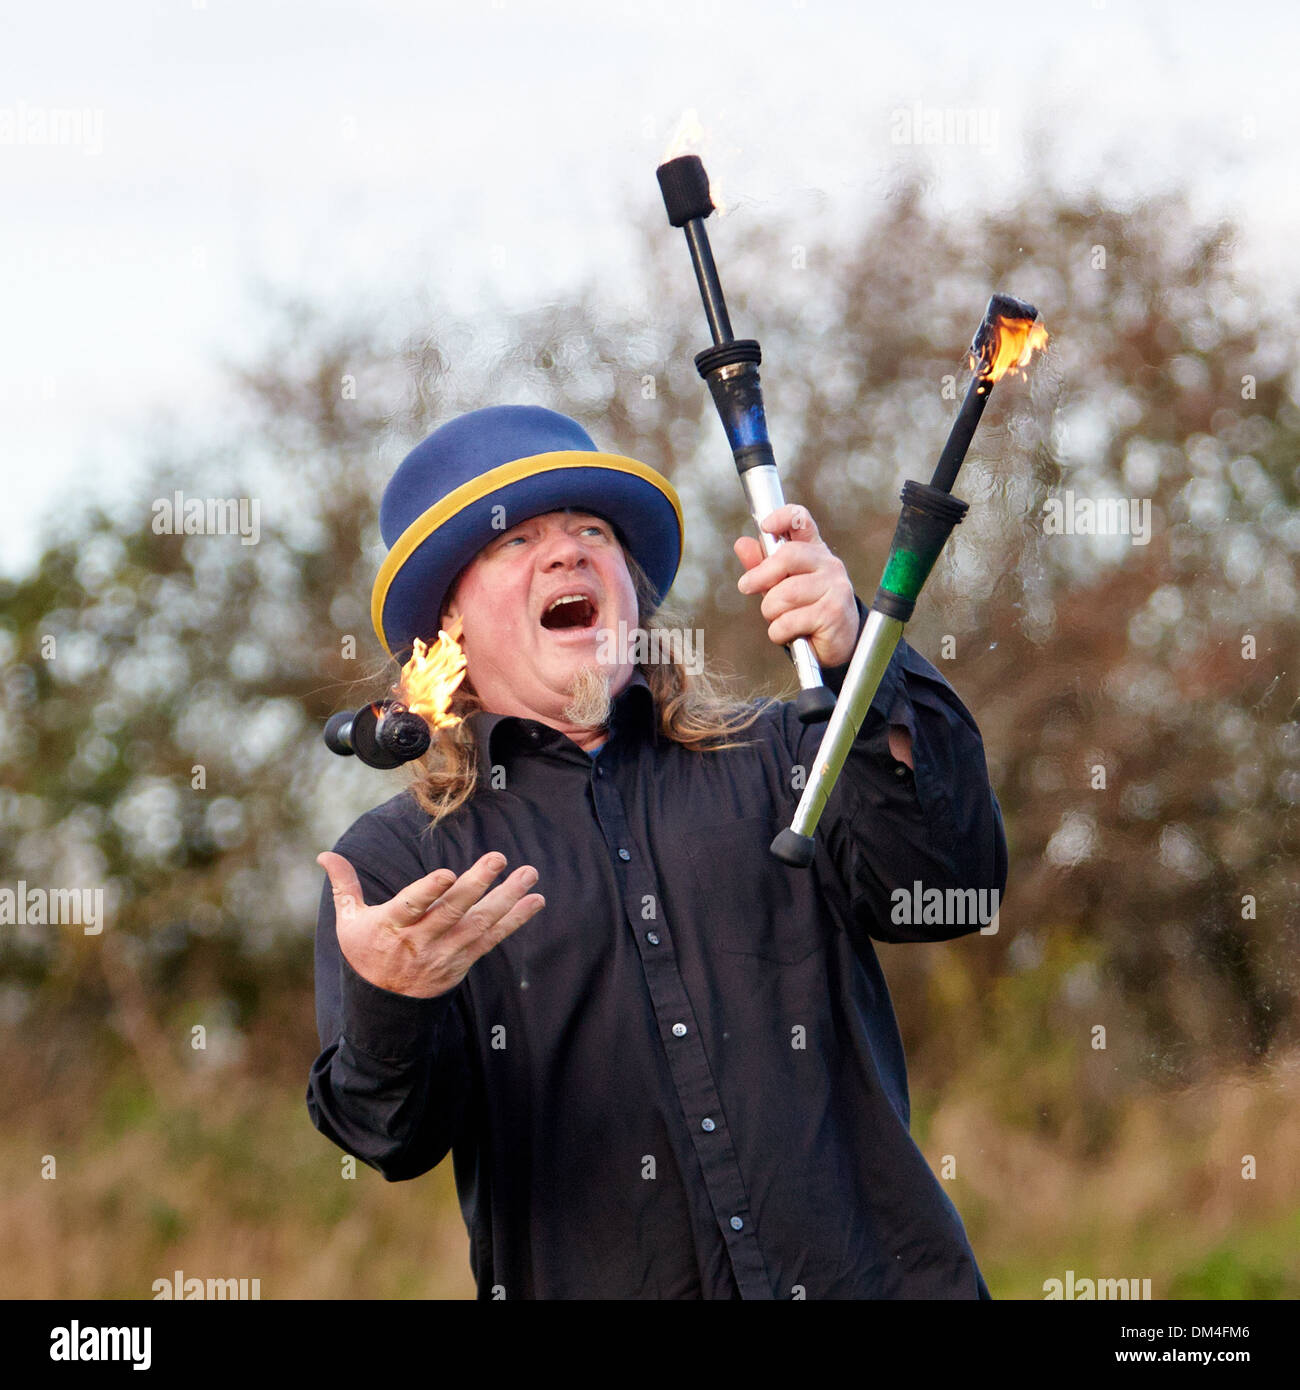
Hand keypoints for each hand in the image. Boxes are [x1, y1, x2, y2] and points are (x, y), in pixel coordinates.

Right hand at [317, 850, 544, 998]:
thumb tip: (325, 855)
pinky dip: (516, 920)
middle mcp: (420, 940)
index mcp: (390, 926)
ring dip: (507, 898)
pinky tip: (535, 900)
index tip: (447, 873)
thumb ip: (345, 886)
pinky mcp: (463, 960)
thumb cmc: (367, 953)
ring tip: (529, 874)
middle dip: (476, 884)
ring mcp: (445, 952)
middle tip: (497, 857)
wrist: (386, 1007)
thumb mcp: (350, 922)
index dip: (428, 891)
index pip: (411, 907)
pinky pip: (493, 939)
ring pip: (478, 923)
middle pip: (451, 911)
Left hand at [733, 503, 857, 667]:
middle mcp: (829, 565)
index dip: (782, 517)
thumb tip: (742, 544)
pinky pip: (789, 622)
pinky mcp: (833, 614)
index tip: (766, 526)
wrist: (838, 645)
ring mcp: (835, 588)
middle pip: (787, 556)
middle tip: (747, 586)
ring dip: (771, 613)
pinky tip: (791, 634)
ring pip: (784, 594)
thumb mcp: (780, 586)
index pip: (801, 521)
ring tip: (781, 620)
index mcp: (815, 552)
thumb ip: (762, 566)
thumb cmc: (807, 612)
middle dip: (760, 575)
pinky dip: (779, 632)